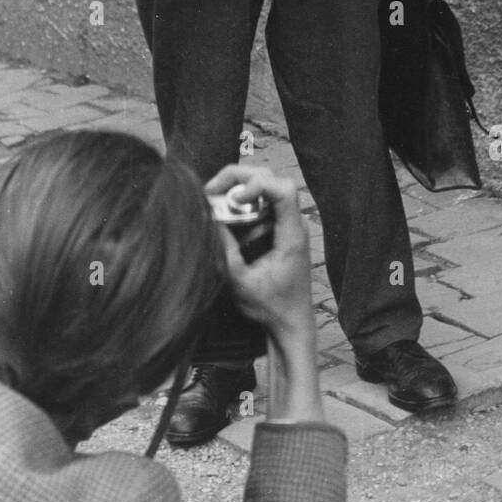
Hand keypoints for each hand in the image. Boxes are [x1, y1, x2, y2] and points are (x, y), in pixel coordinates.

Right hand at [205, 165, 313, 343]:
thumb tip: (209, 219)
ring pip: (265, 186)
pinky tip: (223, 213)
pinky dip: (240, 201)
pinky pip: (260, 202)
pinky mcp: (278, 228)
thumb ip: (225, 251)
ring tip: (213, 199)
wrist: (292, 323)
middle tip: (211, 191)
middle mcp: (292, 223)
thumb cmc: (272, 307)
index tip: (234, 199)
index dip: (257, 184)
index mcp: (291, 235)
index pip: (284, 190)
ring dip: (237, 187)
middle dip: (239, 178)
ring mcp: (286, 224)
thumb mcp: (242, 283)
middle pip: (272, 178)